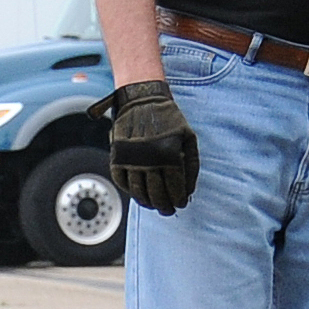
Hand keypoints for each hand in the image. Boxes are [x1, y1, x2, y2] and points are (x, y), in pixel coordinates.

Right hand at [105, 81, 197, 214]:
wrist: (142, 98)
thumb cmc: (169, 118)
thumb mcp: (188, 137)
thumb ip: (191, 165)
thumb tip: (189, 190)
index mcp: (170, 153)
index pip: (175, 187)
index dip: (179, 199)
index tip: (181, 204)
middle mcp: (150, 158)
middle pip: (156, 193)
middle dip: (164, 206)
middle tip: (168, 210)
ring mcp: (131, 157)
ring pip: (138, 191)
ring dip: (147, 202)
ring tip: (154, 205)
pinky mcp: (118, 154)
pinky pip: (121, 180)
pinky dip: (129, 191)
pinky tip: (138, 194)